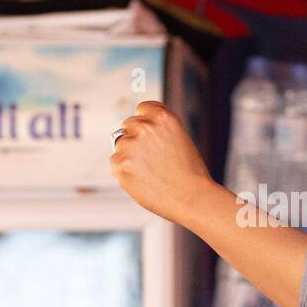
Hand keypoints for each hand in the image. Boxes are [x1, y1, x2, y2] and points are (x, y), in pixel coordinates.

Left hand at [109, 100, 214, 225]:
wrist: (191, 198)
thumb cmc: (190, 172)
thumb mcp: (180, 138)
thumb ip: (158, 129)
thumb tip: (134, 129)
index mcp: (163, 117)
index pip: (143, 108)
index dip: (146, 121)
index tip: (151, 133)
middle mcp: (144, 127)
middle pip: (129, 125)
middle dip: (137, 138)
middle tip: (154, 158)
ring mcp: (130, 145)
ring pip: (121, 145)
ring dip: (130, 155)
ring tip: (151, 171)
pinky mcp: (120, 164)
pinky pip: (115, 162)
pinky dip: (125, 171)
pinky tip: (143, 179)